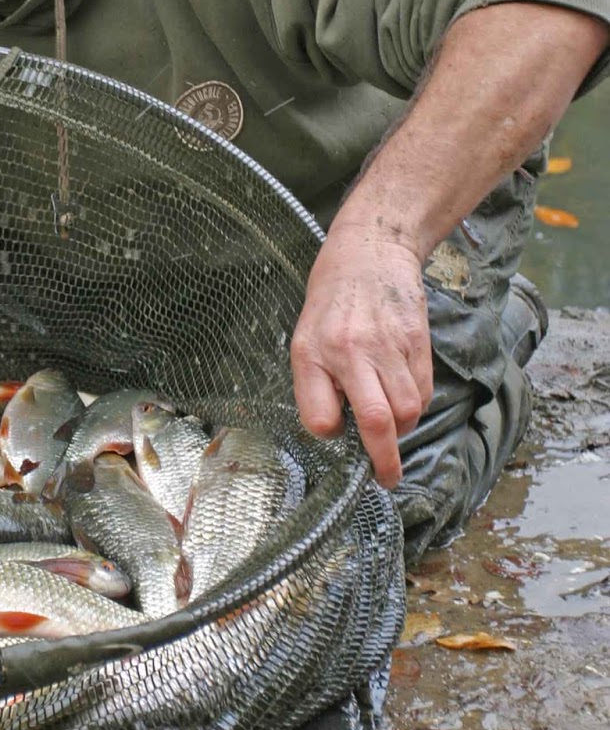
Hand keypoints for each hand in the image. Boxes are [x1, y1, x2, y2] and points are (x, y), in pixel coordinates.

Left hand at [289, 223, 432, 487]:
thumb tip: (337, 428)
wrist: (372, 251)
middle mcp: (352, 351)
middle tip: (387, 478)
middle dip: (385, 459)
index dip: (330, 433)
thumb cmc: (332, 300)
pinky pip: (423, 390)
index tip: (337, 434)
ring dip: (402, 428)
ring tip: (390, 422)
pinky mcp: (418, 341)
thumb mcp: (305, 337)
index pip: (320, 416)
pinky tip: (401, 392)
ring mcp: (390, 346)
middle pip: (377, 420)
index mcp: (314, 352)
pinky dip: (415, 404)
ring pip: (408, 410)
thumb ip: (315, 382)